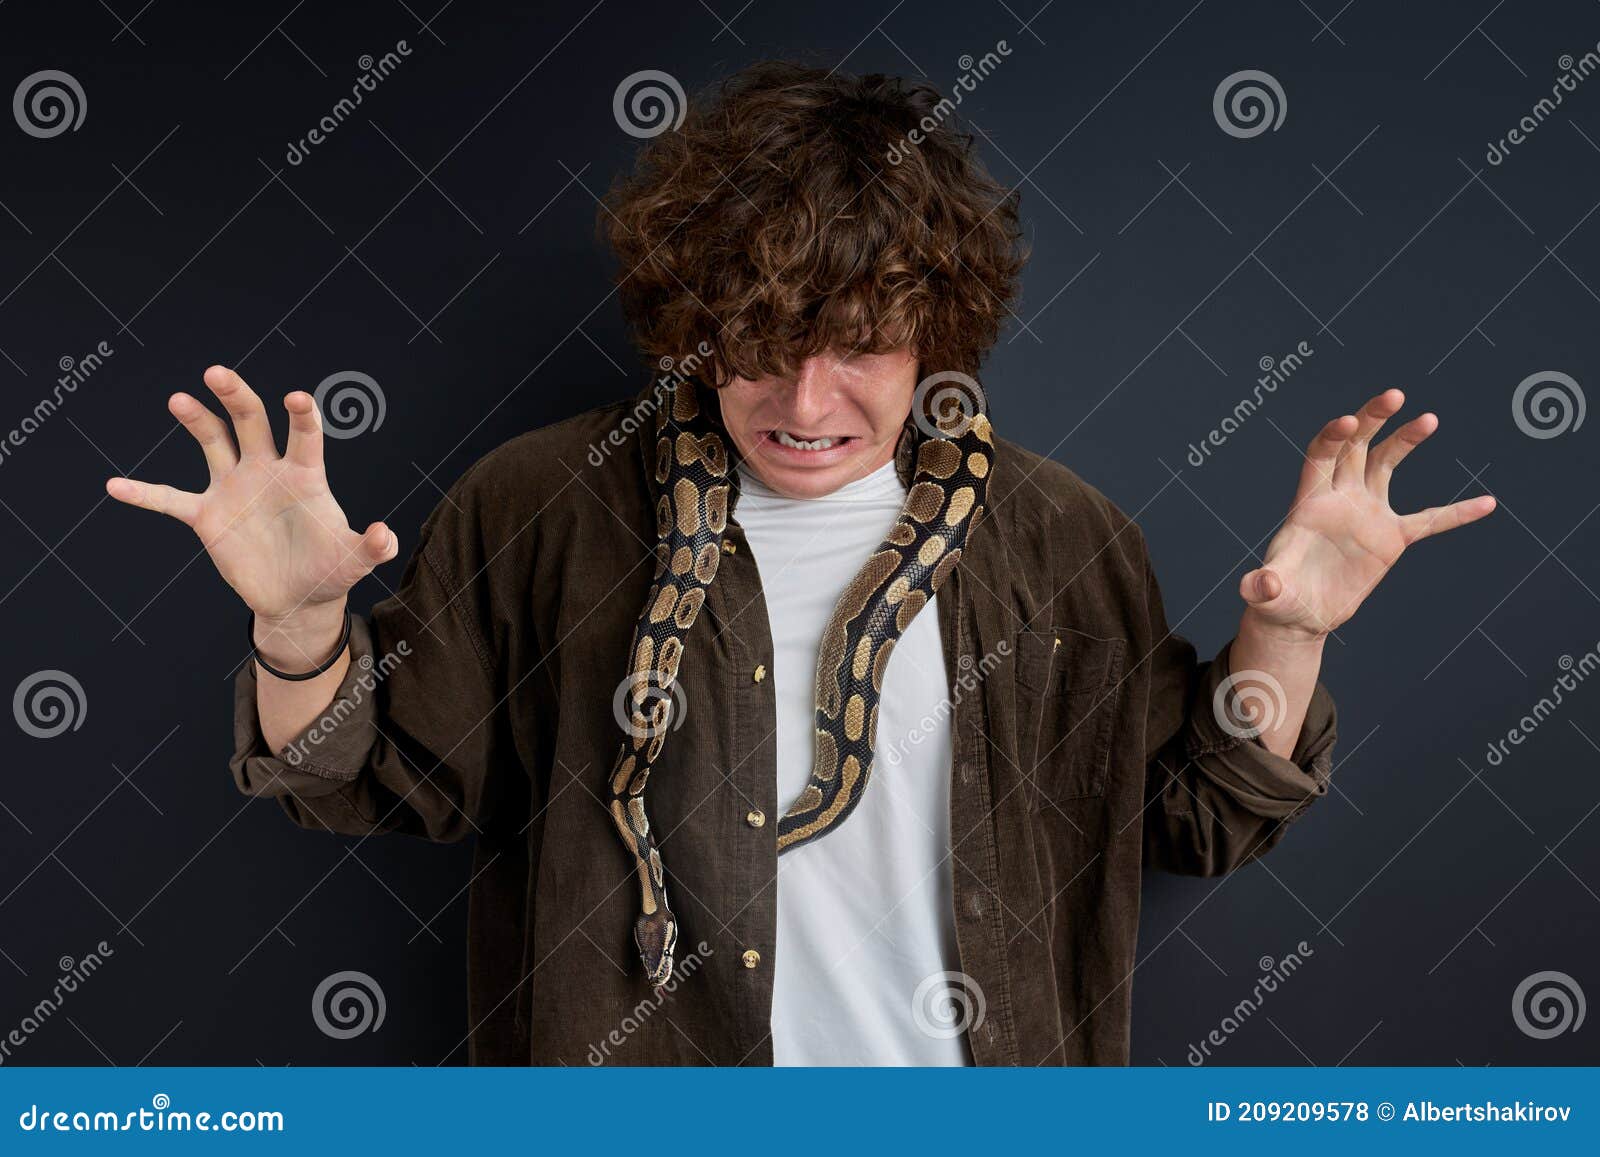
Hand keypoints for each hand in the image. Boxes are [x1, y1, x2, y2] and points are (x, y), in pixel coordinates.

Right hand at [106, 366, 397, 659]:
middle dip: (236, 396)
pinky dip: (144, 494)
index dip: (301, 416)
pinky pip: (170, 500)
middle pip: (250, 422)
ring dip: (196, 420)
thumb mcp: (353, 561)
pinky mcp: (208, 516)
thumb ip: (371, 547)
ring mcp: (234, 489)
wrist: (297, 597)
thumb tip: (387, 536)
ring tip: (179, 400)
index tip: (297, 398)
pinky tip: (115, 485)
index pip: (304, 436)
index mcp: (304, 476)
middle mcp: (266, 472)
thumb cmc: (330, 571)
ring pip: (212, 443)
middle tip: (217, 373)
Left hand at [1239, 388, 1495, 639]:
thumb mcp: (1270, 593)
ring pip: (1386, 465)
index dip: (1332, 437)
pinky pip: (1429, 521)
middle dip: (1372, 419)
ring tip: (1428, 418)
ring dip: (1405, 441)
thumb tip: (1259, 586)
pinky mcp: (1390, 538)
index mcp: (1309, 503)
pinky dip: (1456, 513)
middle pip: (1356, 447)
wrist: (1301, 613)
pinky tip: (1487, 503)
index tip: (1348, 422)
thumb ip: (1264, 586)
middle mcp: (1340, 499)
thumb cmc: (1279, 598)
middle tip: (1394, 395)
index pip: (1320, 456)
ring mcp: (1367, 514)